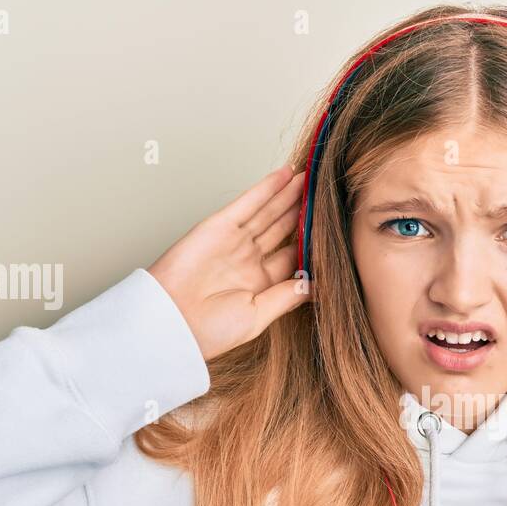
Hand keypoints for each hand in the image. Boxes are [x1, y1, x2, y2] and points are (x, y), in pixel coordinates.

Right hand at [147, 164, 312, 361]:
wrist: (172, 322)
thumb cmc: (209, 330)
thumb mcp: (258, 316)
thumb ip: (287, 297)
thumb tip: (317, 285)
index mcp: (260, 283)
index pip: (293, 257)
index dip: (312, 242)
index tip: (334, 230)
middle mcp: (248, 260)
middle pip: (283, 229)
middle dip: (303, 212)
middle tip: (326, 195)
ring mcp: (235, 241)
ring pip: (270, 211)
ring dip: (289, 194)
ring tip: (311, 178)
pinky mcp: (220, 225)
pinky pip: (249, 202)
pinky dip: (267, 187)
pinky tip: (285, 175)